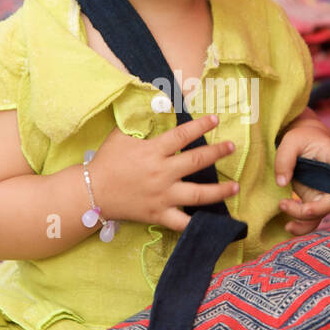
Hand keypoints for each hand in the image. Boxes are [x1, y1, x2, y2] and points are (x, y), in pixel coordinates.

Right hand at [88, 114, 238, 232]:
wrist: (93, 192)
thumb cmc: (108, 161)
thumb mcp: (121, 134)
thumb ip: (141, 121)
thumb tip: (158, 104)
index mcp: (153, 151)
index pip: (183, 135)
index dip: (201, 126)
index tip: (215, 119)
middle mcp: (162, 173)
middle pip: (197, 161)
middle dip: (218, 153)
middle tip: (231, 147)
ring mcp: (162, 196)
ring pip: (198, 194)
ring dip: (220, 190)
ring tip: (236, 186)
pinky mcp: (159, 215)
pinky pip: (182, 223)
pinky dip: (198, 224)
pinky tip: (213, 222)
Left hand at [274, 117, 329, 236]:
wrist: (304, 148)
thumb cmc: (300, 141)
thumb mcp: (290, 142)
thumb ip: (285, 159)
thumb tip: (282, 183)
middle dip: (316, 208)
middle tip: (296, 205)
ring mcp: (325, 193)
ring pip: (321, 214)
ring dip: (303, 219)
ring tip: (282, 206)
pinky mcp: (314, 202)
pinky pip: (312, 220)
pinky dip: (301, 227)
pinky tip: (287, 227)